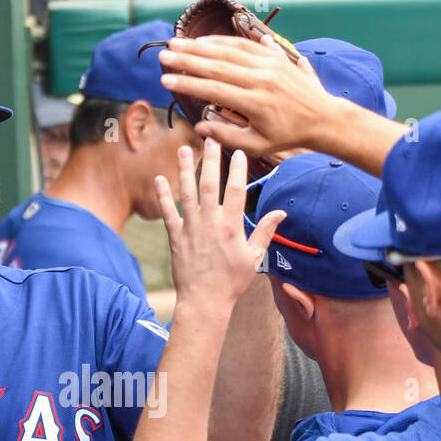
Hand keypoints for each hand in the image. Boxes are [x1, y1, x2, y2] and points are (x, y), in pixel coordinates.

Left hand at [156, 139, 284, 308]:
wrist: (204, 301)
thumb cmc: (231, 282)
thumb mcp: (254, 258)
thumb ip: (266, 232)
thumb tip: (281, 212)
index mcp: (231, 226)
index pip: (236, 190)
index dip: (237, 169)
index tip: (238, 151)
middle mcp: (210, 223)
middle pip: (210, 184)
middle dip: (210, 159)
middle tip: (209, 139)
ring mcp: (191, 228)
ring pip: (187, 193)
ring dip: (185, 170)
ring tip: (184, 150)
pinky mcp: (176, 237)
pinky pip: (168, 212)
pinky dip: (163, 196)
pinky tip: (159, 179)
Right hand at [158, 34, 334, 157]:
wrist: (322, 118)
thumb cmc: (288, 135)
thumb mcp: (257, 145)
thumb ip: (226, 136)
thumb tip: (199, 127)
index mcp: (255, 102)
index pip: (213, 89)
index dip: (187, 84)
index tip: (166, 80)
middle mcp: (260, 78)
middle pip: (217, 65)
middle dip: (187, 59)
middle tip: (164, 55)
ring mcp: (268, 64)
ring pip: (229, 50)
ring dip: (200, 46)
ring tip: (177, 44)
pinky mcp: (274, 55)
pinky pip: (244, 44)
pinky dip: (222, 41)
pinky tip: (204, 41)